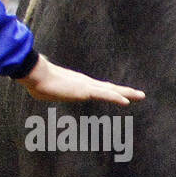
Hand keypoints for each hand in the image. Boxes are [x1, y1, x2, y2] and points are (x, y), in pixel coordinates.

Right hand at [16, 54, 144, 104]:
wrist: (34, 74)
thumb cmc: (36, 81)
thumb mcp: (45, 91)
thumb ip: (47, 92)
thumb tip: (37, 90)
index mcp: (79, 84)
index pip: (100, 89)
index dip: (113, 91)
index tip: (123, 94)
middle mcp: (86, 84)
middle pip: (111, 88)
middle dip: (126, 91)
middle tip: (140, 94)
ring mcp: (87, 86)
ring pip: (112, 90)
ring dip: (127, 93)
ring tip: (141, 96)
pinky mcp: (84, 90)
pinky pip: (104, 94)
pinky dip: (116, 97)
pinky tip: (127, 102)